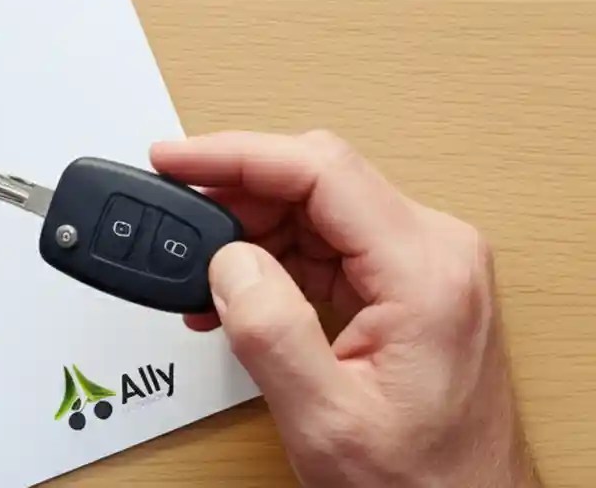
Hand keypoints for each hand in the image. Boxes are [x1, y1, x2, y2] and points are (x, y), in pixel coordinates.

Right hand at [151, 130, 540, 487]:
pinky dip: (272, 260)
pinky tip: (237, 294)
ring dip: (249, 233)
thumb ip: (271, 331)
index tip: (175, 160)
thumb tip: (229, 261)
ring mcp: (423, 264)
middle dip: (234, 195)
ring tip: (202, 279)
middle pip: (314, 179)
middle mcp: (434, 251)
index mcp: (425, 270)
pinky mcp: (406, 282)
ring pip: (314, 209)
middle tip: (177, 220)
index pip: (318, 170)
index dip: (235, 155)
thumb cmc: (423, 480)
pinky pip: (326, 244)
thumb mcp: (327, 419)